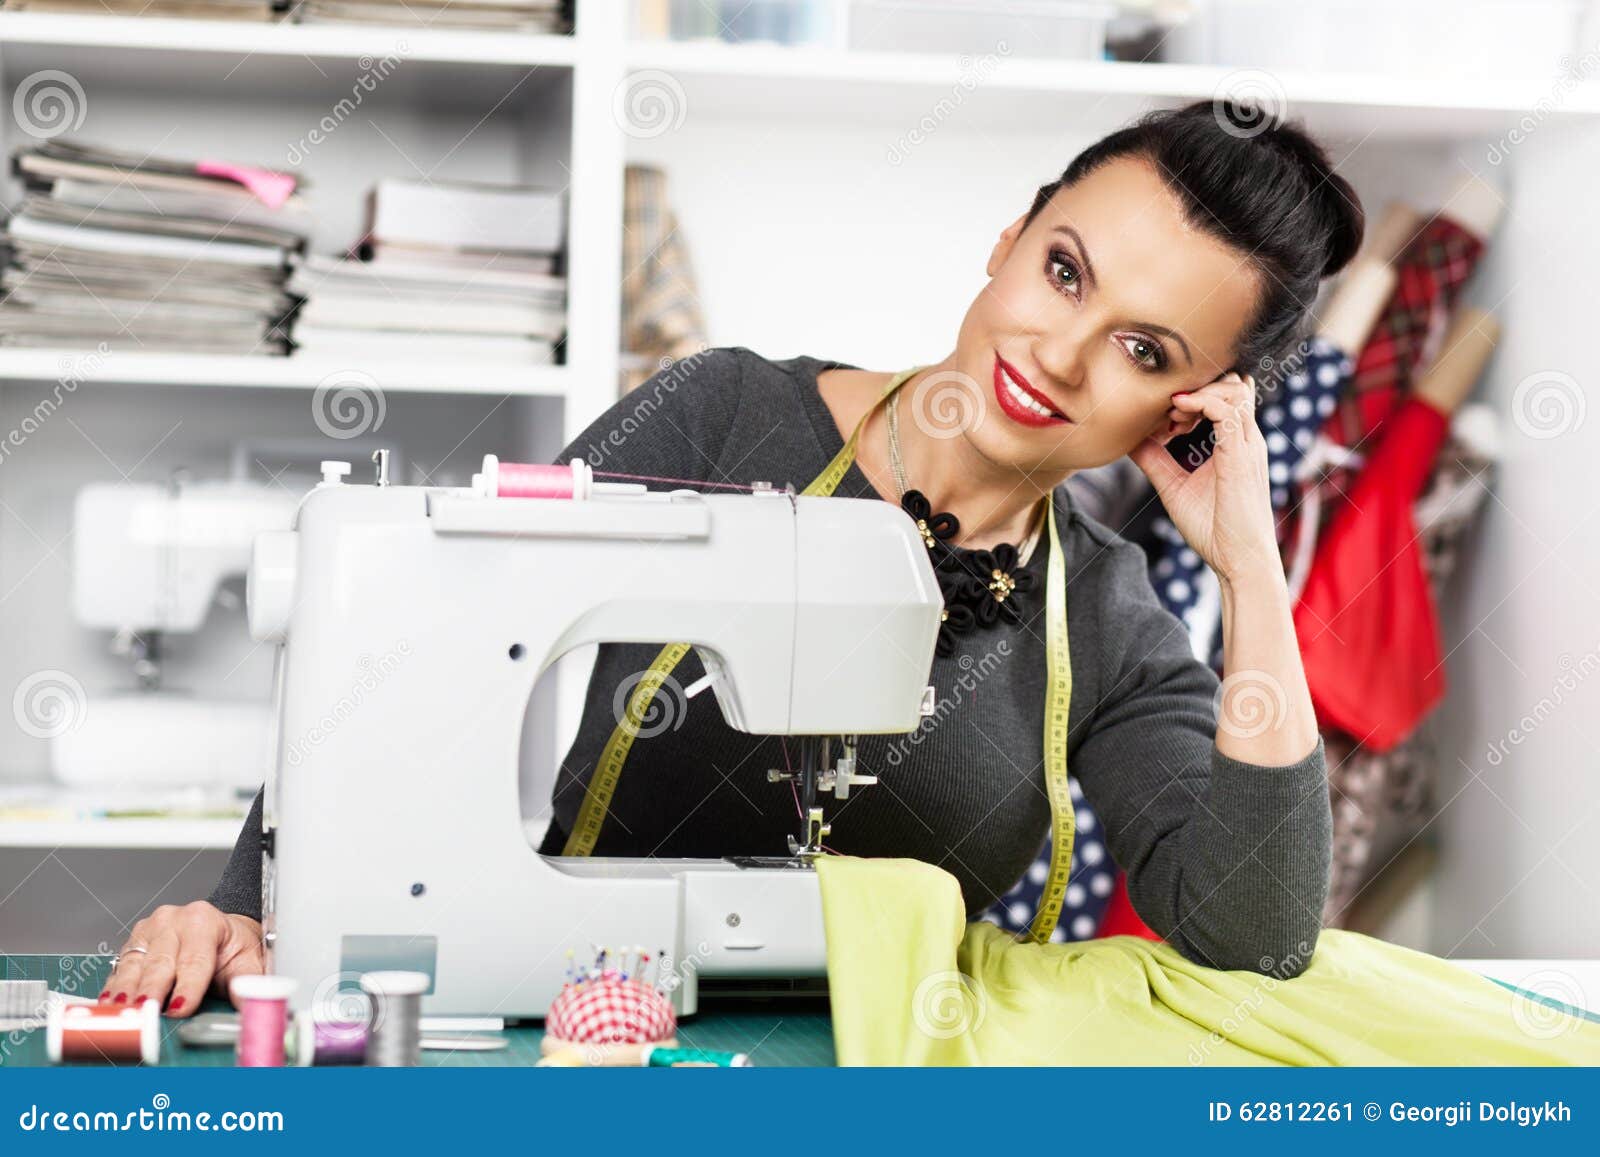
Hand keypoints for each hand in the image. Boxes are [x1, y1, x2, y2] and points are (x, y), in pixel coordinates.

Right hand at [101, 901, 264, 1017]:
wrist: (220, 932)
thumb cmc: (232, 946)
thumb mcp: (249, 960)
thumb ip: (250, 983)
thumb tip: (256, 1004)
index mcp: (202, 920)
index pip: (195, 958)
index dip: (188, 986)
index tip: (182, 1008)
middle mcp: (171, 921)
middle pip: (159, 962)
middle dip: (152, 991)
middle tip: (146, 1014)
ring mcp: (147, 932)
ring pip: (133, 966)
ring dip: (127, 993)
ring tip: (123, 1014)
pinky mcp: (130, 946)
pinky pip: (118, 971)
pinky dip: (113, 991)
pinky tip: (109, 1007)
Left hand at [1129, 371, 1280, 585]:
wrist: (1239, 561)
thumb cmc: (1213, 529)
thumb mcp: (1173, 486)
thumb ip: (1154, 460)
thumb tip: (1130, 440)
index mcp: (1235, 443)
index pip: (1226, 395)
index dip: (1195, 392)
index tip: (1165, 413)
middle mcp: (1246, 439)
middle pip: (1234, 383)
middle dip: (1199, 385)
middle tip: (1168, 409)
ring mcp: (1247, 445)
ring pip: (1234, 389)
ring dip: (1199, 391)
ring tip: (1173, 411)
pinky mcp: (1241, 457)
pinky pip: (1227, 411)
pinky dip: (1201, 402)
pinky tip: (1178, 410)